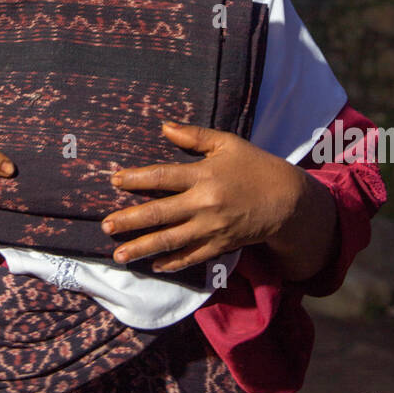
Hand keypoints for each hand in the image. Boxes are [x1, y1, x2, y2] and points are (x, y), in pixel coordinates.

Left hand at [100, 120, 303, 272]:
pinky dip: (173, 263)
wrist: (287, 201)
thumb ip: (194, 136)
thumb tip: (163, 126)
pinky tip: (154, 265)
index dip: (136, 179)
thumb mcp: (228, 144)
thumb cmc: (255, 167)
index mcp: (204, 175)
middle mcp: (204, 204)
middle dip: (130, 221)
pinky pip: (192, 257)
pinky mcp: (220, 245)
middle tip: (106, 226)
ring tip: (118, 255)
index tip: (114, 180)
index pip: (162, 176)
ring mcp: (211, 228)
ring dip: (142, 249)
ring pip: (170, 241)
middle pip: (159, 213)